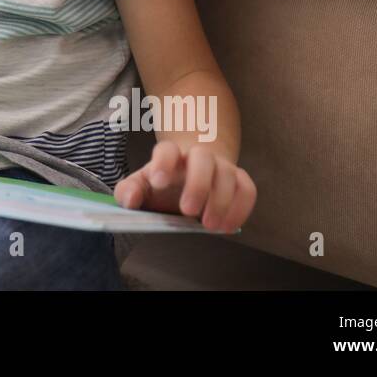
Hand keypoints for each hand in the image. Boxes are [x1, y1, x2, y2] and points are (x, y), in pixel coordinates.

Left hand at [113, 140, 255, 233]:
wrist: (191, 174)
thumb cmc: (163, 183)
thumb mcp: (141, 186)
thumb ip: (129, 191)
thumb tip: (129, 201)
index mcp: (170, 155)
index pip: (167, 150)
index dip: (163, 162)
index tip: (158, 182)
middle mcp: (197, 157)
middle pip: (203, 158)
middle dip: (198, 184)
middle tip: (187, 210)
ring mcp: (221, 166)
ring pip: (228, 174)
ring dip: (221, 201)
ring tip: (209, 225)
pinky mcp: (239, 180)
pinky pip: (247, 189)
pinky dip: (241, 208)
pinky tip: (228, 226)